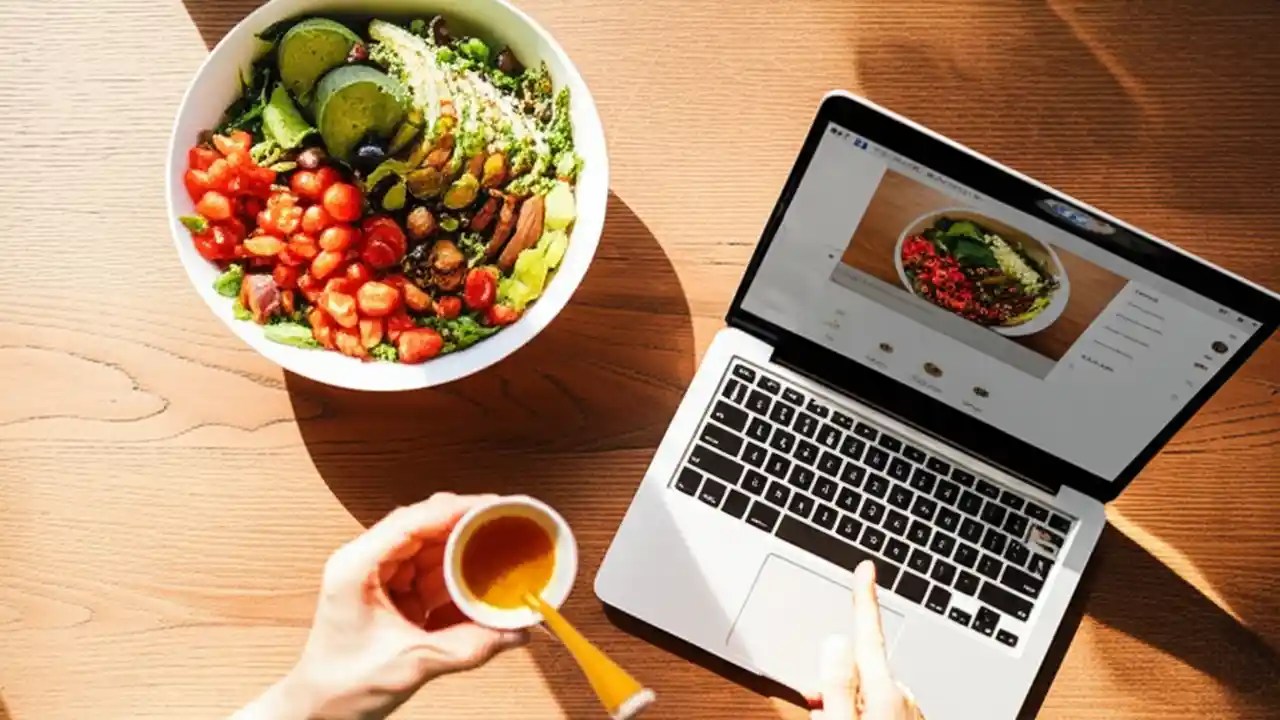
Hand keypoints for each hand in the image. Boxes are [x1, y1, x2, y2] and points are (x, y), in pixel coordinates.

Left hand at [235, 493, 528, 719]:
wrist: (322, 710)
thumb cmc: (342, 684)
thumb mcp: (411, 663)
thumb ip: (468, 646)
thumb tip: (515, 632)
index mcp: (357, 566)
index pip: (411, 522)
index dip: (454, 509)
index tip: (492, 504)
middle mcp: (369, 563)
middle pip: (426, 528)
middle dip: (467, 526)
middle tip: (507, 522)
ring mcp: (384, 578)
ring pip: (434, 550)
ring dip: (467, 552)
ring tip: (503, 550)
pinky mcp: (397, 595)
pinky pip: (435, 575)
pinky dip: (461, 578)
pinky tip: (485, 582)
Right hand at [810, 561, 923, 719]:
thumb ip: (837, 683)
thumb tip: (836, 641)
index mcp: (883, 690)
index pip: (868, 632)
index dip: (864, 598)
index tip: (867, 568)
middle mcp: (901, 696)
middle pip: (860, 667)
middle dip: (837, 681)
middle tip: (821, 711)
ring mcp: (909, 712)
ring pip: (868, 690)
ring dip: (849, 704)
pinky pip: (881, 708)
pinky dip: (865, 714)